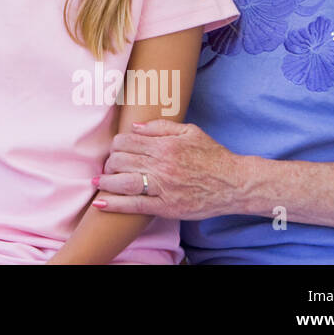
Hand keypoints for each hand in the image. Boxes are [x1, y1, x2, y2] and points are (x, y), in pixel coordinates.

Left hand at [95, 120, 243, 219]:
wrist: (235, 183)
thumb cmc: (213, 155)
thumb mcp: (190, 131)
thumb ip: (160, 127)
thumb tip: (134, 127)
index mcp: (165, 145)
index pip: (126, 142)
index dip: (115, 145)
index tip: (115, 150)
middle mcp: (162, 165)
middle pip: (121, 161)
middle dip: (110, 163)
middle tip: (109, 167)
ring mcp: (164, 187)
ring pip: (124, 182)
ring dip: (106, 182)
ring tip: (98, 182)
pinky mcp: (167, 207)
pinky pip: (136, 206)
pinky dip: (115, 205)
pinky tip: (101, 203)